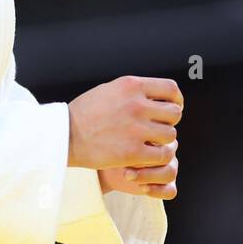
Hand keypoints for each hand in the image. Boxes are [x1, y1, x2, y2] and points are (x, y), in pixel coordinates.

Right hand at [68, 75, 182, 170]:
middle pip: (174, 113)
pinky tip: (148, 157)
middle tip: (158, 128)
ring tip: (151, 143)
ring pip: (171, 135)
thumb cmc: (85, 113)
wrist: (65, 136)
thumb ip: (134, 91)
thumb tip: (157, 94)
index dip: (176, 100)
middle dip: (169, 121)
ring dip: (164, 141)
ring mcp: (136, 128)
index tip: (172, 108)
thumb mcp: (109, 90)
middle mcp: (136, 104)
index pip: (171, 89)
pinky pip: (162, 155)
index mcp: (131, 86)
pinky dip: (159, 157)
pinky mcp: (133, 151)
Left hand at [98, 141, 178, 199]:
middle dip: (146, 163)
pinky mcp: (167, 184)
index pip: (163, 140)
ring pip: (169, 173)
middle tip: (126, 170)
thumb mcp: (120, 145)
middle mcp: (169, 149)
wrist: (108, 165)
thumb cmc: (113, 150)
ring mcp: (170, 166)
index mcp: (160, 134)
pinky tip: (142, 188)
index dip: (147, 148)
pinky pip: (170, 191)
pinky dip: (157, 191)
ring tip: (129, 177)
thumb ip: (133, 145)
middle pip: (168, 157)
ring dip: (148, 177)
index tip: (127, 153)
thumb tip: (139, 152)